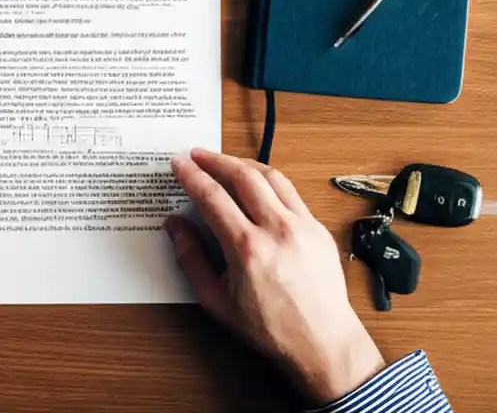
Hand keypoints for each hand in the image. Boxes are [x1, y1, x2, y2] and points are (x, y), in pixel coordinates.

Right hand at [164, 149, 383, 404]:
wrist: (322, 341)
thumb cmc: (268, 328)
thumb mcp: (216, 301)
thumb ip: (191, 259)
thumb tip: (175, 224)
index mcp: (247, 249)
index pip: (212, 197)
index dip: (191, 175)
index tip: (179, 163)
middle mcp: (277, 230)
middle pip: (243, 176)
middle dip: (216, 160)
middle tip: (198, 155)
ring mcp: (303, 226)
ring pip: (271, 177)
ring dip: (244, 164)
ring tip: (225, 163)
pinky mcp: (318, 229)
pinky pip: (291, 193)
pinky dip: (269, 182)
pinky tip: (257, 185)